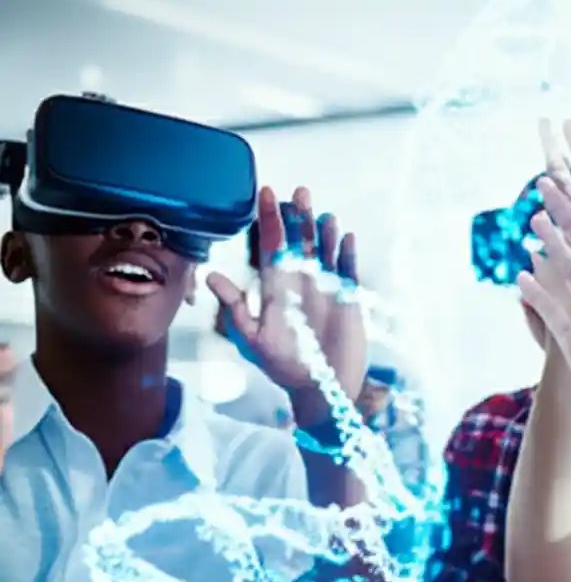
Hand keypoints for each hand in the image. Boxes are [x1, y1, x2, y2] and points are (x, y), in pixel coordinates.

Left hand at [207, 186, 367, 425]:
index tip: (266, 194)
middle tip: (299, 192)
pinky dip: (347, 255)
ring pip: (326, 251)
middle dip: (299, 217)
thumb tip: (210, 276)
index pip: (271, 246)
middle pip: (301, 241)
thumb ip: (234, 307)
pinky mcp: (348, 300)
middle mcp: (301, 282)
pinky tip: (346, 238)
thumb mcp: (252, 338)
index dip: (269, 220)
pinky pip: (348, 271)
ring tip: (322, 213)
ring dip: (324, 232)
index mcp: (277, 287)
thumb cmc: (283, 366)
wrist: (319, 389)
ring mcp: (326, 289)